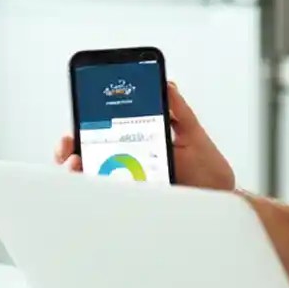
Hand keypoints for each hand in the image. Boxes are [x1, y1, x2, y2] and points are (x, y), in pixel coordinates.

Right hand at [53, 83, 236, 190]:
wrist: (221, 195)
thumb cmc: (207, 167)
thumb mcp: (193, 134)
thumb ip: (179, 110)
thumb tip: (168, 85)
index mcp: (138, 143)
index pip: (101, 131)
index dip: (83, 123)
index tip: (79, 112)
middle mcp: (127, 164)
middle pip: (85, 156)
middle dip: (67, 147)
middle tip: (71, 142)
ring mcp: (128, 184)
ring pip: (89, 179)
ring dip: (74, 168)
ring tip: (78, 162)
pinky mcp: (135, 202)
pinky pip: (108, 200)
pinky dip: (94, 191)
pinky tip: (95, 184)